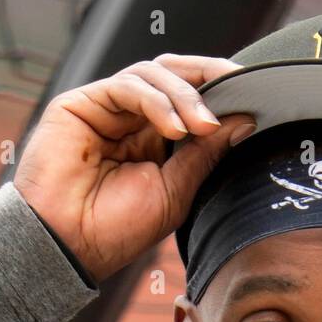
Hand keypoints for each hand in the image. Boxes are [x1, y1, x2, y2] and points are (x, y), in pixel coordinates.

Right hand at [14, 54, 255, 282]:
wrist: (67, 247)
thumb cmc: (115, 230)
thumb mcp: (175, 192)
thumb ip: (205, 154)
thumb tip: (244, 121)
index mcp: (155, 140)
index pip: (192, 99)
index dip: (221, 91)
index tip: (255, 97)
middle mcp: (132, 120)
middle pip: (175, 74)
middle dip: (210, 77)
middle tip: (239, 86)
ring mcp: (107, 109)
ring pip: (154, 74)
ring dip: (186, 96)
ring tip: (203, 126)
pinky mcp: (82, 104)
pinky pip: (127, 86)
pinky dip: (157, 102)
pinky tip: (176, 128)